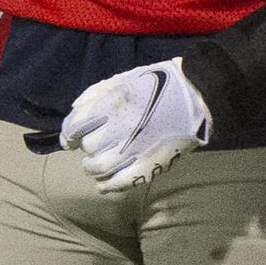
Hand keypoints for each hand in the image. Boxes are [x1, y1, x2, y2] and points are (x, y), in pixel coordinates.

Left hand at [60, 57, 211, 192]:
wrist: (196, 95)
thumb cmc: (158, 83)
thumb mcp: (123, 78)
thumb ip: (96, 93)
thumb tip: (75, 111)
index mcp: (113, 104)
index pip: (77, 125)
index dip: (69, 133)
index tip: (71, 138)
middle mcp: (120, 128)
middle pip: (88, 146)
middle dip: (86, 146)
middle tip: (93, 144)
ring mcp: (134, 150)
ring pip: (98, 167)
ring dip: (91, 167)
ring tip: (94, 164)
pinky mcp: (148, 165)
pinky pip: (120, 183)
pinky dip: (106, 186)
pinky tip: (102, 184)